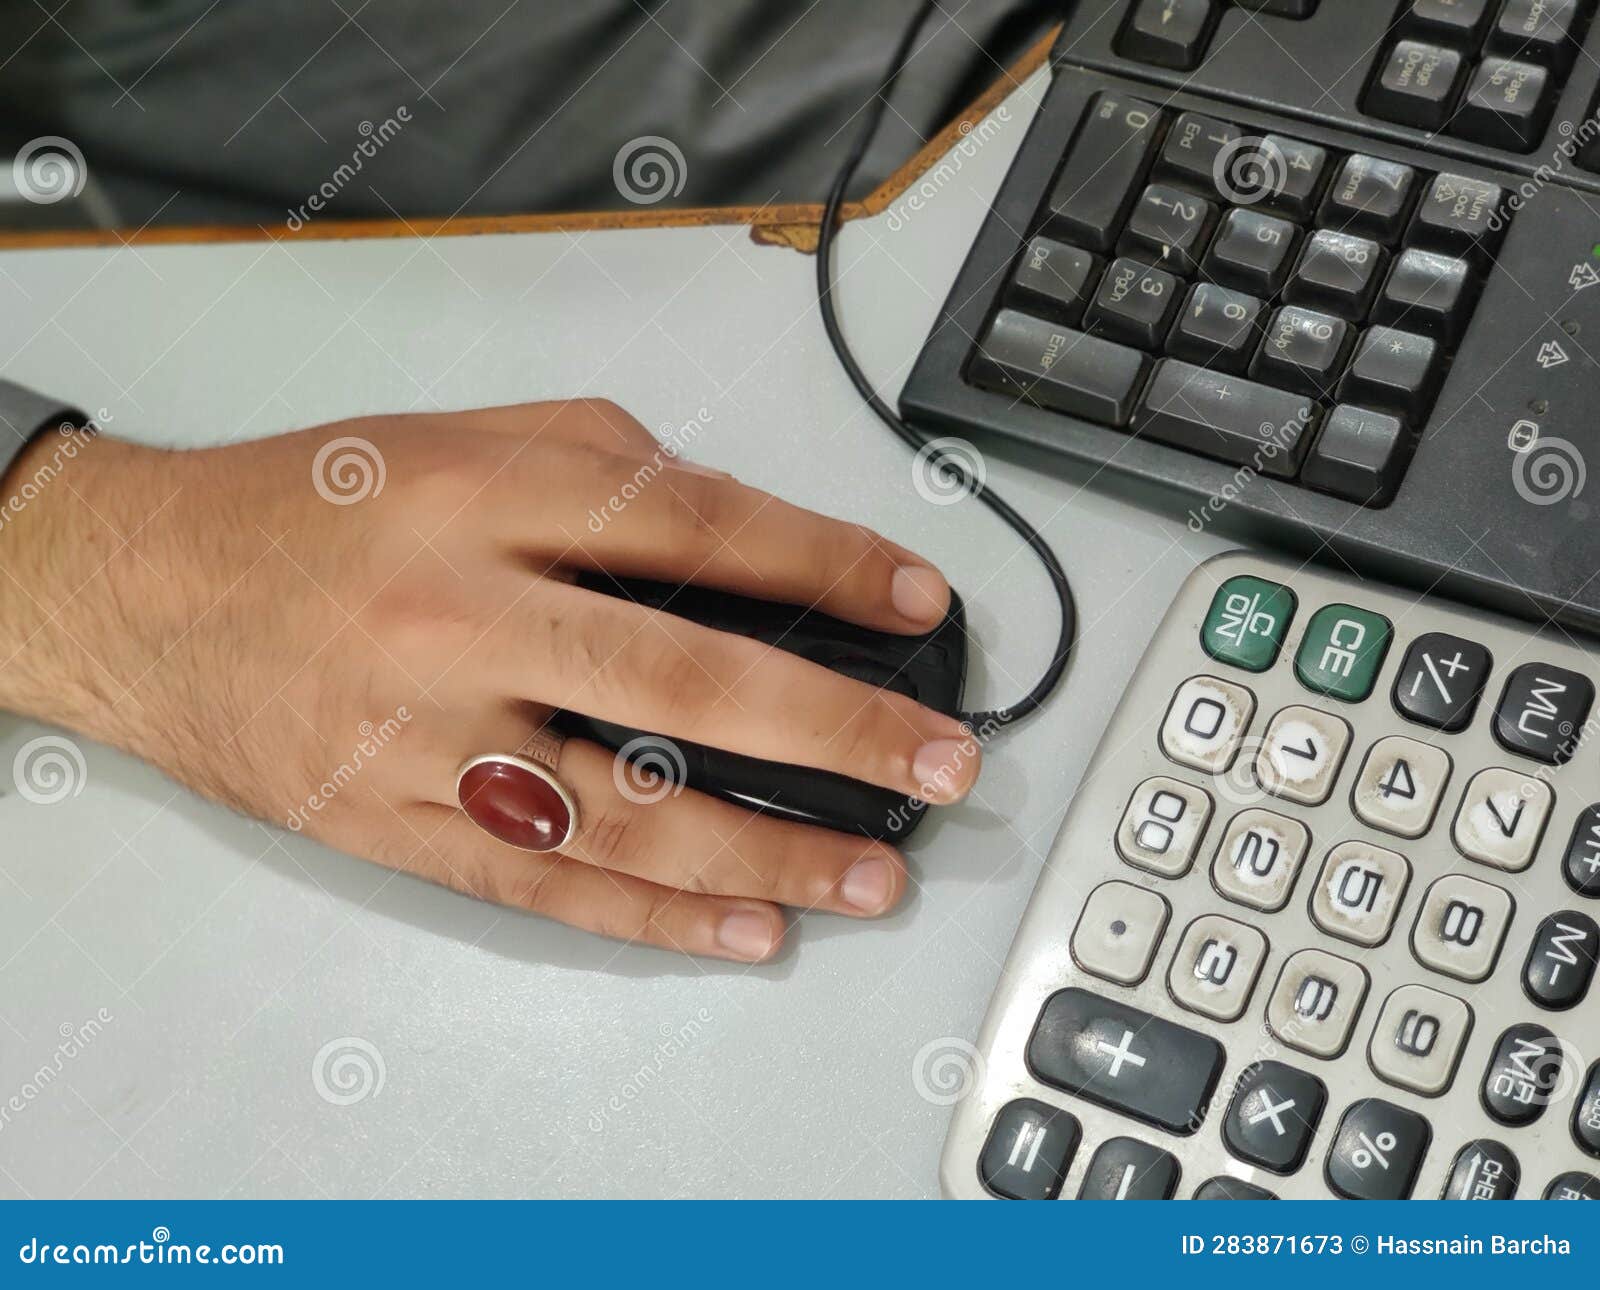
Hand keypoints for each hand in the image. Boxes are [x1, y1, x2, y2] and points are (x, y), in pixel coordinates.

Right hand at [0, 400, 977, 960]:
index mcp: (487, 495)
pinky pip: (545, 883)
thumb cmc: (307, 510)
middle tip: (939, 763)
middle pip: (686, 675)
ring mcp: (426, 735)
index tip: (913, 602)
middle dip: (835, 727)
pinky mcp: (395, 825)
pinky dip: (656, 913)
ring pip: (626, 808)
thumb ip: (599, 464)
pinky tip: (746, 926)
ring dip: (767, 850)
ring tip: (872, 872)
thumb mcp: (456, 436)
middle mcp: (463, 612)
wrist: (139, 591)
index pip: (696, 526)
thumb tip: (741, 529)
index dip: (824, 563)